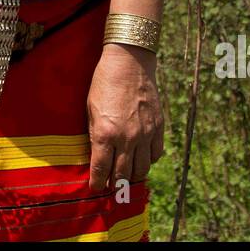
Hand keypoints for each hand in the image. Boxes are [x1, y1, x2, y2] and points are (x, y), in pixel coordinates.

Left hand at [86, 42, 163, 192]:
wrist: (129, 63)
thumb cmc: (104, 83)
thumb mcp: (90, 109)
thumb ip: (95, 134)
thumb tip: (96, 155)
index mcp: (105, 134)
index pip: (101, 169)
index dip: (97, 182)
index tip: (96, 187)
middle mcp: (126, 138)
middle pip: (122, 174)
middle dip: (115, 183)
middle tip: (112, 185)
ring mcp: (145, 134)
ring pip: (142, 169)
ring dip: (133, 176)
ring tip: (127, 175)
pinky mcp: (158, 127)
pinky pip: (156, 154)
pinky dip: (149, 160)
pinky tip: (142, 158)